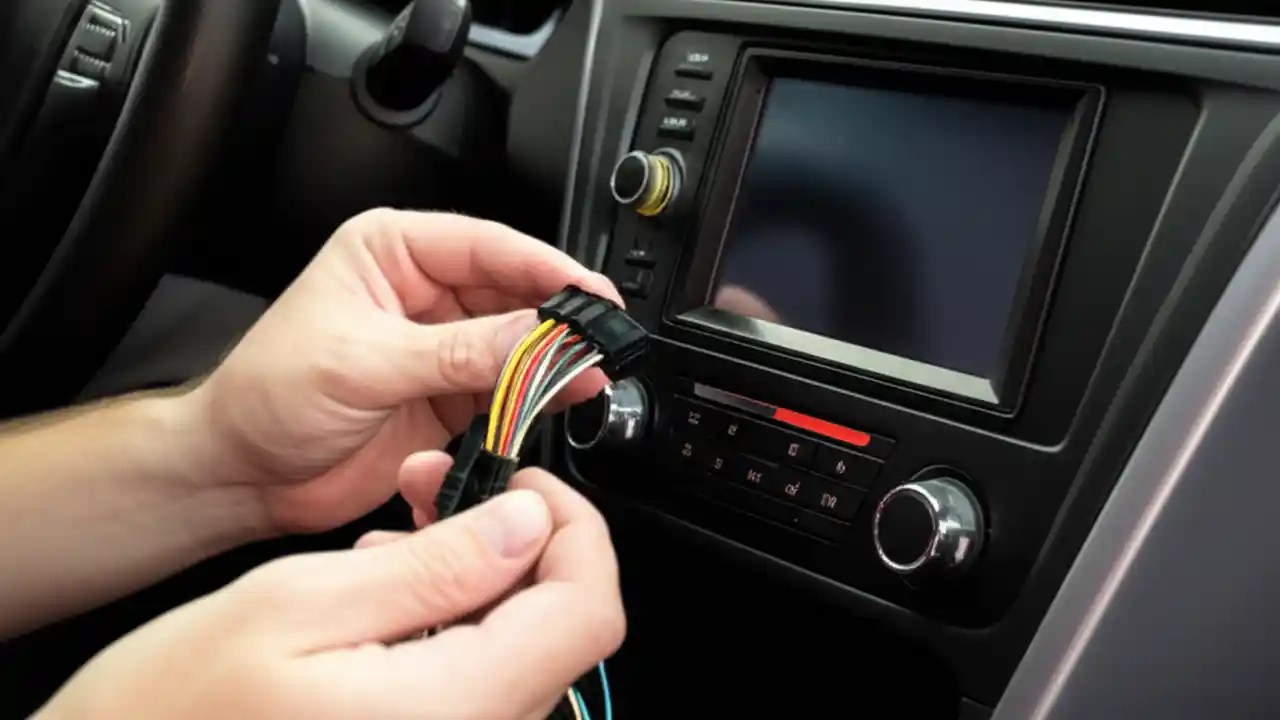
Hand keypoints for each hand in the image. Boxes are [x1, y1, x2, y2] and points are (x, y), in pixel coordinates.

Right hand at [38, 470, 625, 719]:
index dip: (576, 529)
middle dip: (515, 542)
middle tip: (439, 494)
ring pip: (519, 649)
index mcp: (455, 710)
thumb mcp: (296, 605)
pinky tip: (384, 601)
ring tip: (393, 544)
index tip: (527, 483)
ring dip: (475, 580)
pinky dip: (450, 625)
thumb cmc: (170, 714)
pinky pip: (476, 682)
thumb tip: (527, 523)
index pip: (586, 610)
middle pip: (559, 628)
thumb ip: (433, 565)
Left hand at [188, 209, 620, 535]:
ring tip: (588, 374)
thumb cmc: (267, 397)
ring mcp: (440, 347)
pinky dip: (538, 396)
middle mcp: (422, 294)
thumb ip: (456, 352)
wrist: (240, 476)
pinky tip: (563, 399)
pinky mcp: (450, 397)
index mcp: (391, 253)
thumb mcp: (363, 363)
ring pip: (518, 342)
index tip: (586, 293)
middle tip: (596, 341)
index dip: (543, 267)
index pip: (485, 246)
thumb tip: (533, 337)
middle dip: (556, 318)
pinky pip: (509, 388)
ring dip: (554, 359)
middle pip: (512, 292)